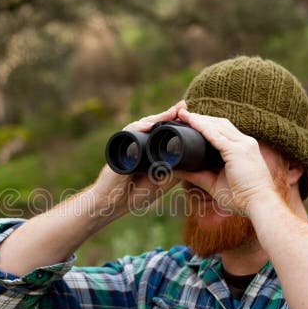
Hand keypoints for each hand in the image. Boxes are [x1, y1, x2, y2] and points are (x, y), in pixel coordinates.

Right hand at [89, 101, 185, 217]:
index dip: (175, 123)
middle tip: (183, 105)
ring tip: (172, 112)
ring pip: (143, 125)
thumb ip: (175, 171)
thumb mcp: (162, 182)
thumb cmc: (136, 194)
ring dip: (157, 118)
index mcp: (149, 150)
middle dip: (169, 114)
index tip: (191, 115)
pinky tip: (149, 126)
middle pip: (154, 124)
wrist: (113, 203)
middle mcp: (139, 143)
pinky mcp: (118, 147)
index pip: (163, 132)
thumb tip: (194, 159)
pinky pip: (128, 133)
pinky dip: (138, 128)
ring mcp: (128, 144)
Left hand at [174, 109, 278, 215]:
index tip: (189, 122)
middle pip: (220, 124)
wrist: (259, 205)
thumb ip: (197, 175)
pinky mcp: (238, 150)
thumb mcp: (214, 184)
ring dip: (199, 119)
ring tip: (183, 115)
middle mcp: (245, 143)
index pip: (223, 130)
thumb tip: (178, 170)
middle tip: (182, 115)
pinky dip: (202, 127)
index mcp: (243, 149)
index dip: (206, 124)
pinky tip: (191, 122)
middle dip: (201, 118)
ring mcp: (243, 145)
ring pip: (217, 126)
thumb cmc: (240, 198)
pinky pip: (216, 135)